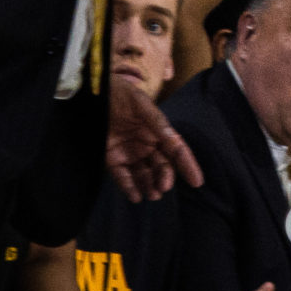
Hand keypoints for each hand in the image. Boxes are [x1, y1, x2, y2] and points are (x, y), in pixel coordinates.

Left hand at [107, 79, 200, 201]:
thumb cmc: (120, 93)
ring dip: (149, 186)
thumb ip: (157, 122)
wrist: (93, 94)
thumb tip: (174, 140)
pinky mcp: (112, 159)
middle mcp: (147, 145)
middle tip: (163, 187)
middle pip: (161, 166)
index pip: (177, 151)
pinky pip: (123, 176)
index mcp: (158, 131)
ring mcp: (130, 153)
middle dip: (164, 178)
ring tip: (151, 195)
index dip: (187, 165)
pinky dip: (129, 188)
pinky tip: (135, 197)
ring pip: (144, 174)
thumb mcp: (140, 103)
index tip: (197, 181)